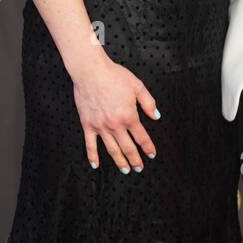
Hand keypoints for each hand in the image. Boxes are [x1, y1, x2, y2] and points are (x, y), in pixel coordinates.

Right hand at [72, 52, 158, 172]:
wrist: (91, 71)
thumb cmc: (113, 76)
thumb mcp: (137, 86)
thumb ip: (148, 102)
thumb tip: (155, 116)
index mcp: (129, 116)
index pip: (141, 137)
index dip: (148, 148)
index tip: (151, 155)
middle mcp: (115, 124)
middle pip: (128, 148)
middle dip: (135, 160)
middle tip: (139, 168)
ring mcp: (100, 126)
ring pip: (112, 149)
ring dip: (119, 162)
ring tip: (125, 170)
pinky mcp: (87, 125)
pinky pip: (90, 144)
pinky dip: (92, 156)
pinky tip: (95, 165)